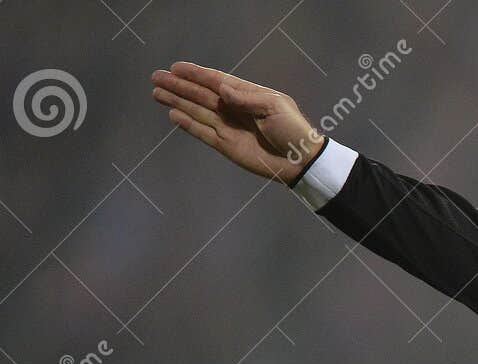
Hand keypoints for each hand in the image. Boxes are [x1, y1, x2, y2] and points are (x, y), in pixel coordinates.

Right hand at [151, 62, 321, 182]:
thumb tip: (221, 89)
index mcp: (247, 95)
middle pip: (201, 94)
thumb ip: (246, 98)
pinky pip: (202, 132)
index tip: (175, 67)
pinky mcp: (226, 145)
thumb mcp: (275, 107)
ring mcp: (228, 127)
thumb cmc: (292, 130)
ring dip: (178, 101)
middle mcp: (233, 109)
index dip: (196, 74)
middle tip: (156, 77)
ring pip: (197, 111)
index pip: (216, 81)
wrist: (301, 161)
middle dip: (179, 86)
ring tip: (156, 92)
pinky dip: (187, 124)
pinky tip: (173, 114)